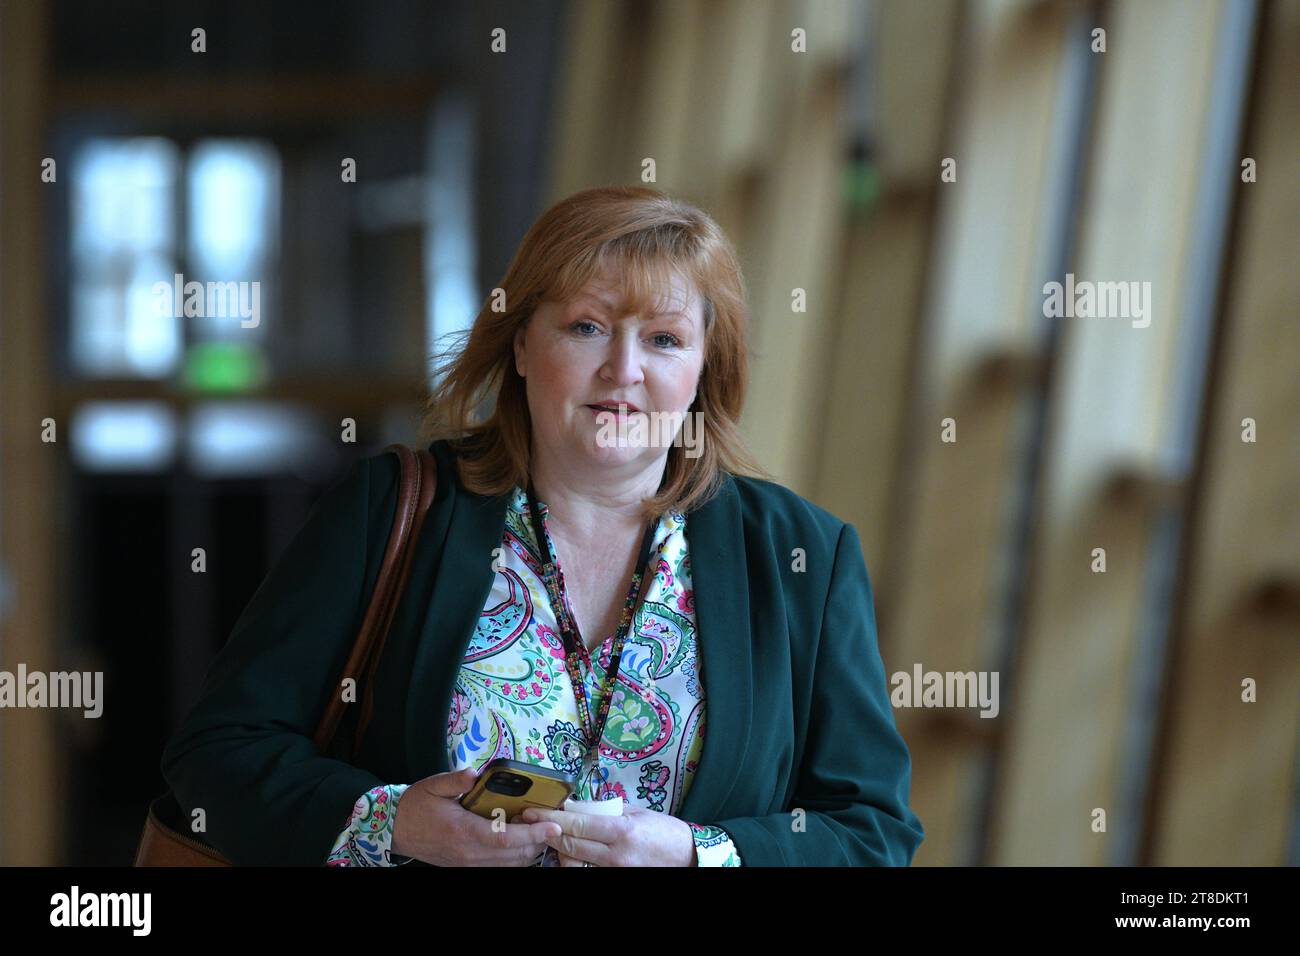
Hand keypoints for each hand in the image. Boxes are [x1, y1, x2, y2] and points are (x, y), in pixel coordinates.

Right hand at [391, 767, 561, 865]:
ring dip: (528, 850)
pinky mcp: (466, 866)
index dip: (533, 833)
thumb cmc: (415, 807)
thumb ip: (456, 780)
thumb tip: (475, 774)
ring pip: (509, 864)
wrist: (395, 830)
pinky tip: (520, 841)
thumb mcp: (433, 786)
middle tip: (550, 822)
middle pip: (514, 855)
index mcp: (463, 831)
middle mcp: (468, 853)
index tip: (552, 825)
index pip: (505, 837)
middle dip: (538, 841)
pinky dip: (514, 856)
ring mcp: (468, 863)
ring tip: (539, 831)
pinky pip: (498, 866)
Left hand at [518, 805, 695, 866]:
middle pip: (570, 845)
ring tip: (557, 837)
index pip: (577, 824)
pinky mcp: (615, 878)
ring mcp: (615, 871)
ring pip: (575, 862)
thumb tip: (582, 806)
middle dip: (549, 833)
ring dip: (562, 850)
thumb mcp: (638, 813)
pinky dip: (578, 861)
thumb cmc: (665, 832)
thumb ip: (609, 810)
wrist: (687, 856)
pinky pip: (588, 871)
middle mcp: (616, 854)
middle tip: (535, 823)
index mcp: (622, 830)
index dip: (552, 817)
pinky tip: (575, 852)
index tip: (535, 812)